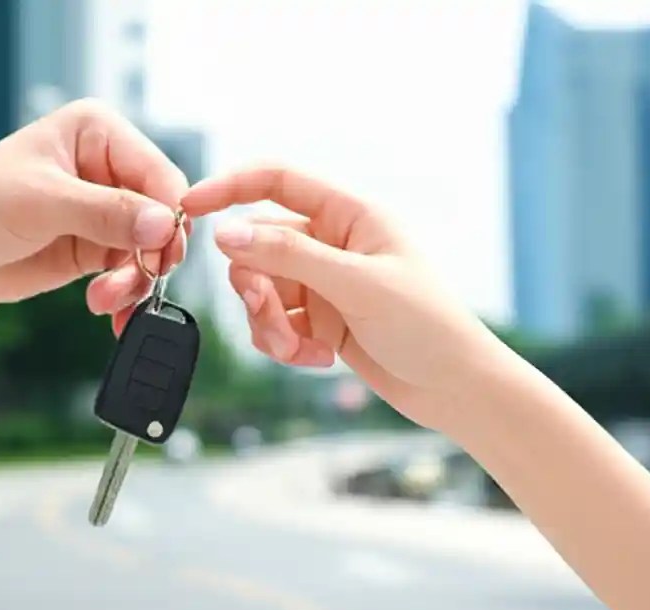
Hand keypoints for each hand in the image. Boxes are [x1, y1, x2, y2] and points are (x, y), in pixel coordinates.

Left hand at [0, 100, 185, 310]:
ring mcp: (106, 211)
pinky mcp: (98, 248)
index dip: (169, 212)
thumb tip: (163, 224)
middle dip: (152, 253)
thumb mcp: (39, 202)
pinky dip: (127, 294)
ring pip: (152, 249)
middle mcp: (108, 167)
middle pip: (163, 213)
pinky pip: (133, 272)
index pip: (157, 171)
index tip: (161, 250)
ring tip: (105, 300)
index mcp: (97, 131)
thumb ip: (103, 212)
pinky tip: (109, 309)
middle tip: (135, 280)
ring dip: (136, 280)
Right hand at [181, 165, 514, 430]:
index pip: (277, 181)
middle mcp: (334, 243)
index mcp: (351, 215)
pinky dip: (284, 344)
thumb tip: (227, 233)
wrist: (457, 389)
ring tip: (298, 349)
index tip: (192, 207)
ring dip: (268, 324)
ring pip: (261, 291)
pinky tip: (317, 359)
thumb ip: (289, 256)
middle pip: (258, 246)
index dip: (231, 187)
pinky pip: (275, 324)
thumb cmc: (429, 326)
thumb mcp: (356, 285)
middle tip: (270, 314)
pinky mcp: (321, 321)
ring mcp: (325, 283)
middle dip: (255, 286)